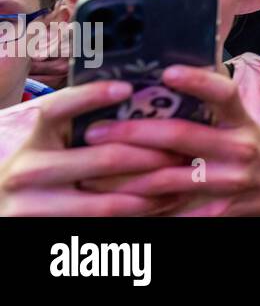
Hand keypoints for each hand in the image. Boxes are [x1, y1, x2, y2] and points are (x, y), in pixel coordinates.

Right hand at [0, 82, 185, 216]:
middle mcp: (28, 168)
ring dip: (152, 192)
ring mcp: (30, 204)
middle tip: (184, 150)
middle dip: (152, 155)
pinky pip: (99, 223)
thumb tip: (140, 92)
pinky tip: (160, 204)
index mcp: (38, 136)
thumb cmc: (48, 164)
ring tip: (182, 181)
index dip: (91, 96)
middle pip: (103, 158)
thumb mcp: (56, 140)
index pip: (59, 108)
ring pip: (106, 201)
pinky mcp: (40, 228)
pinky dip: (135, 214)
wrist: (8, 207)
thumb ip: (85, 120)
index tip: (126, 87)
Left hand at [79, 65, 259, 215]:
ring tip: (93, 172)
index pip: (223, 94)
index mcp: (243, 122)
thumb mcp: (248, 123)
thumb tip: (180, 69)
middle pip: (182, 137)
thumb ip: (218, 105)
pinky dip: (144, 207)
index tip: (166, 71)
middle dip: (133, 132)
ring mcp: (230, 184)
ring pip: (169, 179)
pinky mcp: (219, 212)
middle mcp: (239, 150)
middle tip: (96, 130)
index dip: (196, 81)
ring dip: (126, 177)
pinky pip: (175, 210)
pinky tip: (117, 202)